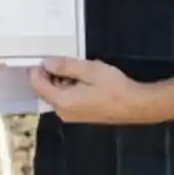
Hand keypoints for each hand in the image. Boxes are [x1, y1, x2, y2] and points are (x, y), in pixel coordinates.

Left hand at [29, 57, 157, 123]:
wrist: (135, 105)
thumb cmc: (115, 89)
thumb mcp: (89, 70)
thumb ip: (65, 66)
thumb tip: (47, 63)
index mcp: (63, 102)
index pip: (38, 85)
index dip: (37, 70)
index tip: (45, 59)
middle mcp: (64, 112)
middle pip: (46, 90)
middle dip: (51, 75)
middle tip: (67, 63)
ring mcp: (72, 116)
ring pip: (57, 94)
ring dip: (63, 81)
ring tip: (82, 71)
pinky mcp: (80, 115)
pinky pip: (67, 99)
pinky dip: (70, 88)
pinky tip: (86, 81)